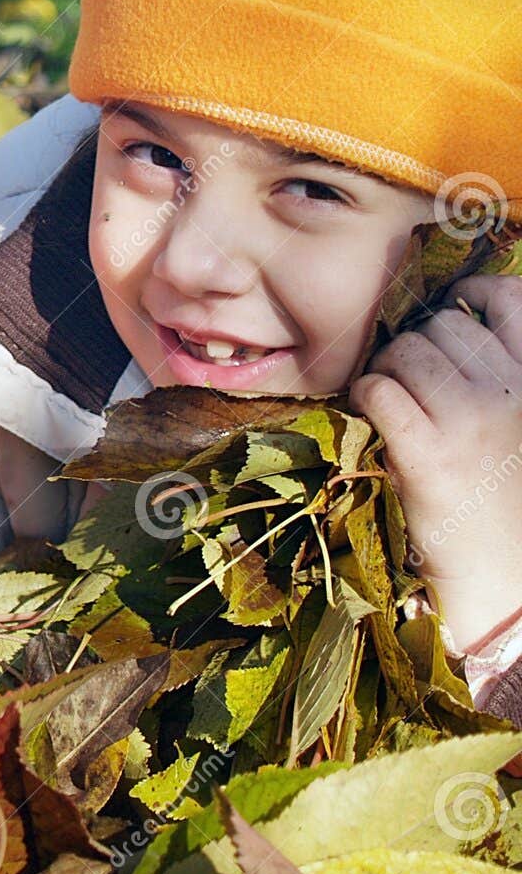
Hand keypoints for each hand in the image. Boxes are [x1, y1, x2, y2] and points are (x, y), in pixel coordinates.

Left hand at [350, 274, 521, 653]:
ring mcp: (469, 422)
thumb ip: (504, 374)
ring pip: (405, 351)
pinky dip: (366, 394)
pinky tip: (371, 412)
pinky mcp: (427, 455)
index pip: (509, 300)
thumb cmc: (511, 495)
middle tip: (409, 379)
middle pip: (442, 326)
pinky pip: (380, 391)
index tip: (453, 311)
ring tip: (390, 397)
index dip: (470, 298)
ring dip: (386, 367)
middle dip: (416, 344)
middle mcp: (511, 392)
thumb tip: (460, 317)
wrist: (508, 575)